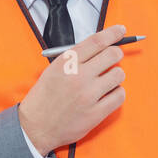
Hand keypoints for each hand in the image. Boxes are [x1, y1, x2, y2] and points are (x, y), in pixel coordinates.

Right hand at [18, 24, 128, 154]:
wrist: (36, 127)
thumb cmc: (45, 97)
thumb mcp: (53, 69)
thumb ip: (76, 58)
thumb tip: (103, 47)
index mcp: (66, 62)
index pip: (97, 41)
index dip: (113, 33)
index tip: (121, 30)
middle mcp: (78, 76)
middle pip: (113, 54)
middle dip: (116, 54)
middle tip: (113, 59)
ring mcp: (88, 95)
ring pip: (119, 74)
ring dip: (115, 76)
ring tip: (105, 82)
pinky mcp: (96, 113)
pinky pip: (119, 96)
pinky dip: (116, 93)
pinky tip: (106, 95)